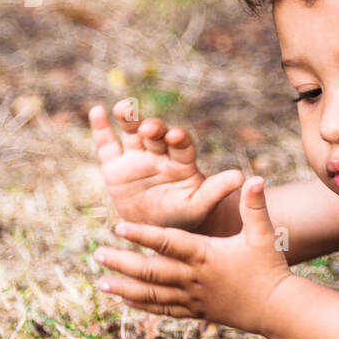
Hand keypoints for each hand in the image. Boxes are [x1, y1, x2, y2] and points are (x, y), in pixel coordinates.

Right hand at [89, 100, 240, 230]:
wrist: (155, 230)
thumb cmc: (183, 218)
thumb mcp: (199, 205)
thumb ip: (216, 190)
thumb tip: (241, 176)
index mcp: (182, 160)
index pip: (181, 144)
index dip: (179, 139)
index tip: (177, 136)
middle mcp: (160, 153)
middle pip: (156, 134)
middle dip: (154, 128)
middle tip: (151, 128)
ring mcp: (136, 156)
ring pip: (132, 132)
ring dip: (130, 117)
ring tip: (125, 108)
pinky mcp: (114, 166)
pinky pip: (107, 144)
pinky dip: (101, 127)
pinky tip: (97, 111)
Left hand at [93, 175, 291, 333]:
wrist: (276, 308)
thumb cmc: (270, 267)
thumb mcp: (263, 234)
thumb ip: (255, 205)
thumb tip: (256, 177)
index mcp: (206, 255)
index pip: (168, 243)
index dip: (143, 235)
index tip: (118, 227)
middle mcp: (194, 278)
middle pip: (151, 271)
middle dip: (122, 263)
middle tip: (97, 254)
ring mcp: (192, 298)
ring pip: (151, 294)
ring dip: (124, 288)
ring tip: (101, 283)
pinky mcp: (195, 312)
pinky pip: (163, 310)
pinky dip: (143, 305)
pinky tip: (125, 300)